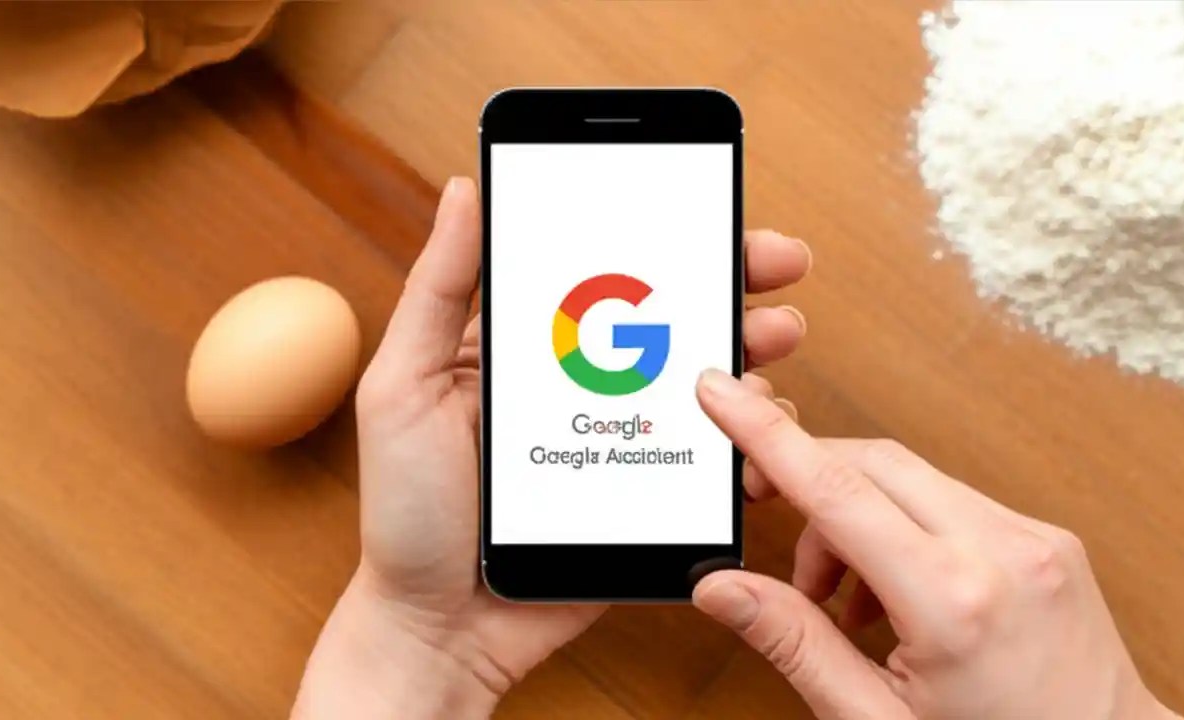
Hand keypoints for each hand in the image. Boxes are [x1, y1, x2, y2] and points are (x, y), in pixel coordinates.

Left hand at [291, 177, 812, 719]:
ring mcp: (620, 441)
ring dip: (750, 358)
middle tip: (781, 265)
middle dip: (733, 284)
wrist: (438, 628)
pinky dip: (747, 447)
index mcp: (528, 347)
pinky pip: (708, 462)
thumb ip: (438, 291)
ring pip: (702, 385)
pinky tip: (755, 444)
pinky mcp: (646, 498)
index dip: (663, 235)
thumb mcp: (402, 387)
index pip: (604, 272)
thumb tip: (465, 190)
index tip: (714, 207)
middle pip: (670, 319)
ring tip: (773, 346)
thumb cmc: (406, 510)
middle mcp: (582, 385)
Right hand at [690, 370, 1180, 719]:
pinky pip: (951, 498)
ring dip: (858, 519)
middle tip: (787, 561)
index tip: (722, 393)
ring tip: (849, 603)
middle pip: (870, 464)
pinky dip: (905, 527)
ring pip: (909, 478)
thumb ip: (794, 643)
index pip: (835, 489)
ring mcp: (1033, 536)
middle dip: (810, 492)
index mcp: (954, 601)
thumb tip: (722, 588)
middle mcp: (1002, 549)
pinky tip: (898, 591)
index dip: (765, 435)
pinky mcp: (1046, 536)